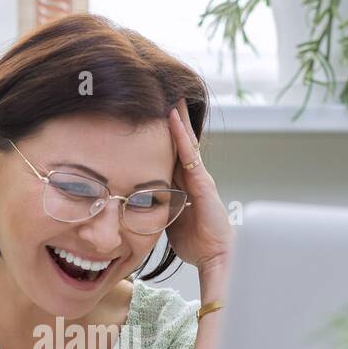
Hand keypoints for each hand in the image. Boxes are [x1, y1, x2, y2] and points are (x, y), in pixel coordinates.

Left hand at [164, 98, 233, 275]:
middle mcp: (192, 176)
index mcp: (183, 184)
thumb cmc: (194, 242)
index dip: (161, 135)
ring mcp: (199, 177)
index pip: (171, 153)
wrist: (214, 255)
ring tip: (171, 94)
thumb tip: (133, 202)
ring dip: (178, 118)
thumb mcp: (168, 218)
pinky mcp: (203, 182)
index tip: (151, 115)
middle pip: (180, 141)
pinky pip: (189, 154)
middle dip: (173, 118)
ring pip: (186, 141)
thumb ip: (157, 206)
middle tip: (164, 93)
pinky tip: (173, 117)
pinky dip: (181, 135)